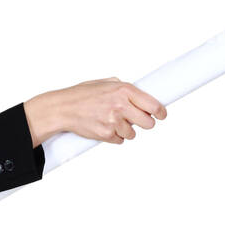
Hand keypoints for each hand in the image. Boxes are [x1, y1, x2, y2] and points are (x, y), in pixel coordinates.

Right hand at [24, 78, 165, 145]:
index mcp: (123, 90)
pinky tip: (104, 127)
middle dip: (145, 123)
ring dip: (126, 130)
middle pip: (148, 123)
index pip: (153, 105)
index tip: (161, 115)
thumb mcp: (104, 83)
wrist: (62, 109)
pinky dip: (114, 136)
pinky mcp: (106, 134)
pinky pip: (119, 140)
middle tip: (136, 121)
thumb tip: (141, 95)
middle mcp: (120, 105)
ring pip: (133, 134)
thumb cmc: (81, 95)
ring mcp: (113, 121)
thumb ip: (123, 88)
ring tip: (112, 122)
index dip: (160, 112)